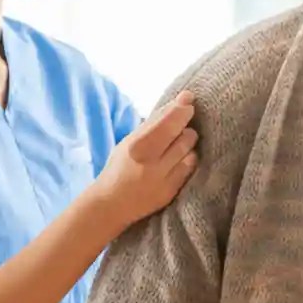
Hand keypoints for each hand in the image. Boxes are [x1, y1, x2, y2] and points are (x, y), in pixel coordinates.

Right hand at [92, 90, 198, 228]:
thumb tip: (180, 100)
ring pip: (190, 150)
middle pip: (184, 134)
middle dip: (185, 124)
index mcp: (137, 145)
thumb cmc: (121, 166)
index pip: (167, 121)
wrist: (112, 203)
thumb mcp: (130, 140)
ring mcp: (162, 178)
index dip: (182, 107)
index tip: (188, 99)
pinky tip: (177, 160)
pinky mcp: (171, 190)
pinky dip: (187, 159)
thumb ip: (153, 123)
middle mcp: (151, 162)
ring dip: (187, 143)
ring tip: (175, 144)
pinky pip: (190, 167)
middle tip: (182, 121)